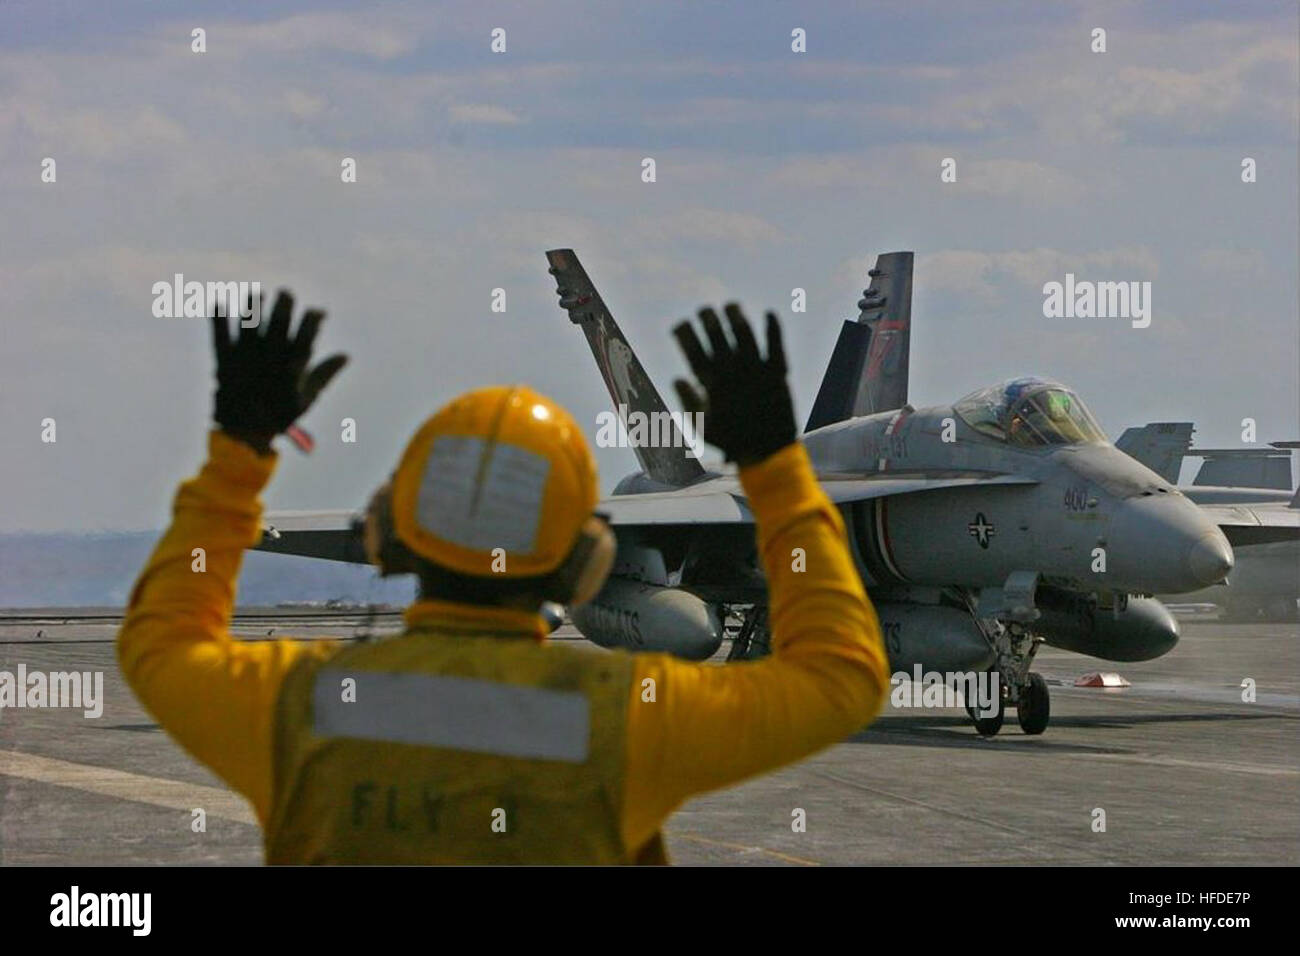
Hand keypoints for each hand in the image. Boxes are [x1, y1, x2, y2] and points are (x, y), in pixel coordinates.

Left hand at [211, 290, 347, 454]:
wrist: (244, 435)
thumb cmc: (279, 416)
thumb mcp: (307, 398)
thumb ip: (325, 374)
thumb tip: (345, 356)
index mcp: (291, 367)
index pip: (306, 334)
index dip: (314, 319)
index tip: (319, 313)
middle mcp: (269, 358)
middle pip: (277, 323)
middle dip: (283, 305)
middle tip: (286, 294)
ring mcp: (245, 359)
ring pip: (249, 324)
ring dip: (253, 306)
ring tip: (257, 295)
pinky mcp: (224, 362)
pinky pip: (219, 337)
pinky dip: (217, 320)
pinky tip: (218, 303)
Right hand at [672, 303, 795, 466]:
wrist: (768, 451)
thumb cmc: (732, 440)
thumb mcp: (702, 427)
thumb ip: (687, 401)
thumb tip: (677, 378)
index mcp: (712, 384)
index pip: (693, 351)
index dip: (685, 335)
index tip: (680, 325)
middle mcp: (733, 372)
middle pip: (718, 336)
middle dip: (708, 319)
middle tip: (704, 310)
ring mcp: (757, 370)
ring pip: (744, 334)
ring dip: (736, 317)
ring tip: (731, 307)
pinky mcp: (778, 372)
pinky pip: (776, 344)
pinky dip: (773, 327)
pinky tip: (769, 312)